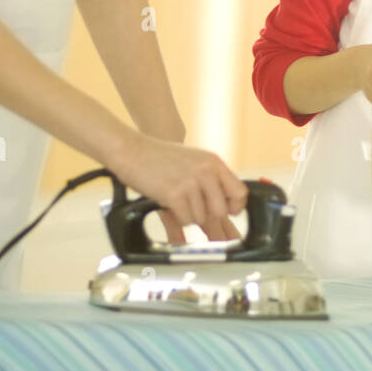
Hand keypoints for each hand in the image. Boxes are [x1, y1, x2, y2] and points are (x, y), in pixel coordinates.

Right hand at [117, 136, 247, 245]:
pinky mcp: (175, 194)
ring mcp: (191, 182)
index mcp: (213, 162)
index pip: (239, 192)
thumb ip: (211, 179)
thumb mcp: (193, 161)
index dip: (234, 207)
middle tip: (192, 207)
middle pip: (221, 211)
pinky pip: (185, 220)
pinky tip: (168, 202)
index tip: (227, 212)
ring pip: (201, 218)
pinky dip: (177, 217)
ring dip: (188, 215)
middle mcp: (206, 171)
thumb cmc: (159, 158)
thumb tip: (227, 207)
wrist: (132, 151)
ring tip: (176, 199)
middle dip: (207, 215)